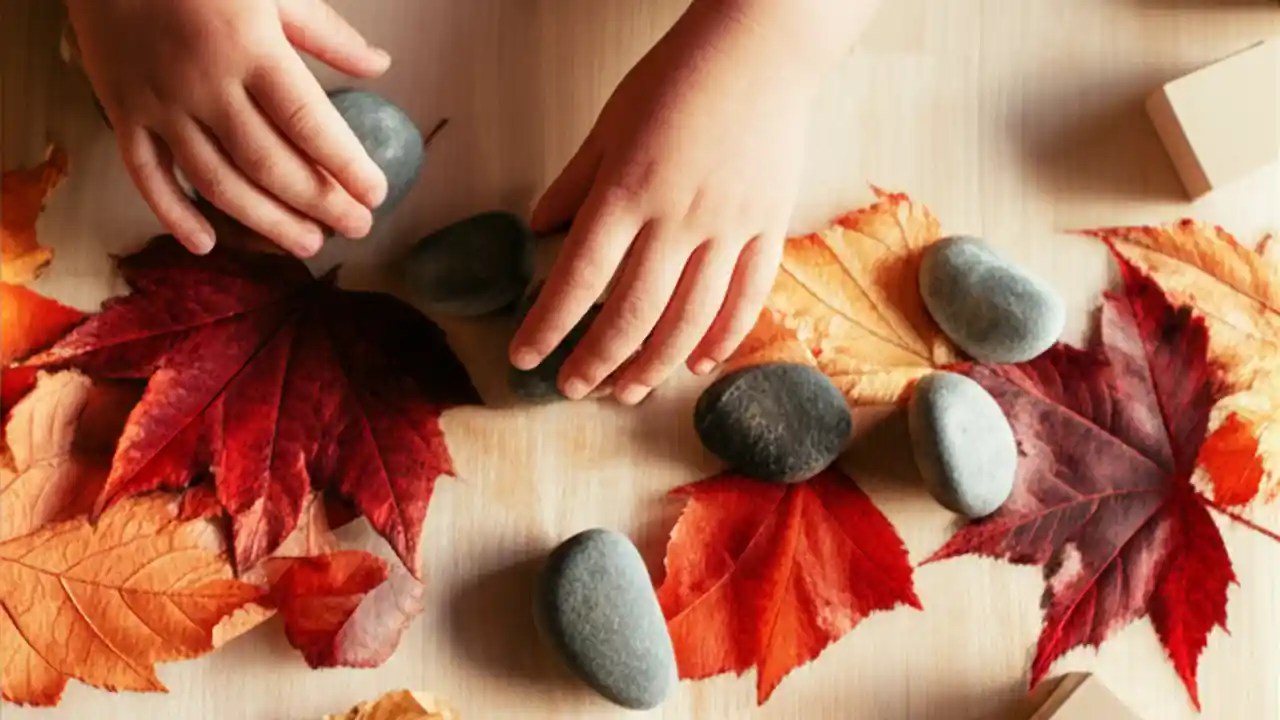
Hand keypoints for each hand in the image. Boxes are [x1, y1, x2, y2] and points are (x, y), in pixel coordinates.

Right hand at [66, 0, 389, 256]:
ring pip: (217, 181)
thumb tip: (380, 66)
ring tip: (309, 243)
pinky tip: (207, 244)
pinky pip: (147, 174)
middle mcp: (205, 85)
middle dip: (319, 204)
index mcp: (251, 49)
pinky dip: (174, 214)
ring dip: (266, 222)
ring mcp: (160, 103)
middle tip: (356, 228)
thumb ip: (327, 33)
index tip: (377, 195)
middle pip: (269, 164)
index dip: (347, 166)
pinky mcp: (122, 110)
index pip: (309, 124)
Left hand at [510, 1, 824, 404]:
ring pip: (689, 319)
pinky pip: (747, 298)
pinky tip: (697, 365)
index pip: (578, 276)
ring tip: (626, 392)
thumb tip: (540, 228)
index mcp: (628, 189)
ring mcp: (729, 227)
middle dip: (597, 361)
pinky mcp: (769, 227)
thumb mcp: (611, 123)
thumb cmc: (677, 77)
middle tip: (573, 389)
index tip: (524, 359)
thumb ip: (576, 181)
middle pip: (632, 312)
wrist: (762, 46)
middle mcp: (678, 218)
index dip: (548, 325)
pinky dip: (722, 338)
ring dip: (653, 365)